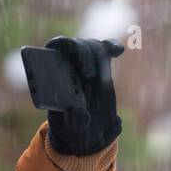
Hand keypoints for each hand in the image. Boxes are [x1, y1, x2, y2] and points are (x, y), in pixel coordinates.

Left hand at [44, 36, 123, 155]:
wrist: (85, 127)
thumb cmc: (71, 124)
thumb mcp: (70, 125)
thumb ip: (75, 119)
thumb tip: (79, 112)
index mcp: (52, 73)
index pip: (54, 47)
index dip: (61, 43)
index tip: (69, 47)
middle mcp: (68, 63)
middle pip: (76, 45)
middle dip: (83, 54)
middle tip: (88, 75)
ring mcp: (85, 63)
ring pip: (93, 47)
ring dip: (99, 56)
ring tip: (101, 80)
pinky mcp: (101, 65)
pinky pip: (106, 50)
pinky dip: (112, 48)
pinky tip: (118, 51)